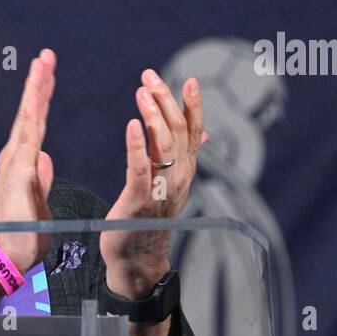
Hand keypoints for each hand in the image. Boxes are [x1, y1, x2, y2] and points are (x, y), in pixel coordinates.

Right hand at [0, 48, 55, 272]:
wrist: (6, 255)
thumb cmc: (21, 235)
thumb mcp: (38, 201)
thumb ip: (40, 178)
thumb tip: (45, 158)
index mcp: (23, 164)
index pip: (36, 124)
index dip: (42, 98)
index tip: (48, 75)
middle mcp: (15, 158)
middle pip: (30, 113)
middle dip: (38, 83)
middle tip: (46, 56)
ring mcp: (15, 163)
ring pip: (28, 118)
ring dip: (35, 89)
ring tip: (42, 62)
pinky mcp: (18, 172)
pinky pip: (28, 137)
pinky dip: (32, 114)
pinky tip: (36, 95)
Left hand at [100, 69, 205, 298]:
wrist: (137, 259)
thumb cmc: (148, 220)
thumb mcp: (170, 184)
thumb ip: (183, 157)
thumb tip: (204, 134)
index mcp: (185, 171)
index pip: (194, 132)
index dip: (193, 106)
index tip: (189, 80)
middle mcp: (179, 177)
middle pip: (178, 131)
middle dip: (166, 100)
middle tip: (150, 76)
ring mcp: (162, 189)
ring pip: (164, 145)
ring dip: (153, 115)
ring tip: (141, 92)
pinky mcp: (140, 200)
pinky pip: (141, 168)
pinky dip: (137, 145)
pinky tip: (132, 125)